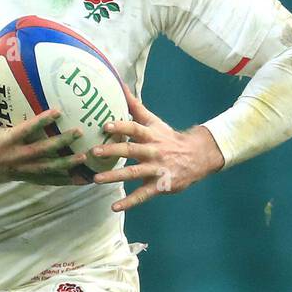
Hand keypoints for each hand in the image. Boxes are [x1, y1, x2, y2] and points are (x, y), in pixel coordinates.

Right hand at [0, 80, 90, 186]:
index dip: (42, 121)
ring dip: (66, 164)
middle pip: (42, 151)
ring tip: (84, 158)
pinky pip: (44, 180)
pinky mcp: (21, 177)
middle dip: (61, 143)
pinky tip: (76, 179)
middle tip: (79, 133)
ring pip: (46, 169)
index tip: (58, 112)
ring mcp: (19, 169)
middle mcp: (14, 157)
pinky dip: (60, 180)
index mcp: (4, 141)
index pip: (27, 130)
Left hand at [92, 83, 224, 210]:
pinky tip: (115, 207)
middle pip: (132, 151)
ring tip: (96, 179)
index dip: (121, 127)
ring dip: (115, 177)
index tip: (105, 125)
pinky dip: (129, 202)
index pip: (135, 129)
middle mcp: (154, 151)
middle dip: (113, 151)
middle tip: (94, 152)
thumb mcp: (154, 121)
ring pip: (134, 173)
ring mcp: (157, 169)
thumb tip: (119, 84)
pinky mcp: (159, 186)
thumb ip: (135, 106)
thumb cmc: (168, 138)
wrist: (197, 157)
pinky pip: (143, 195)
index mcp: (151, 135)